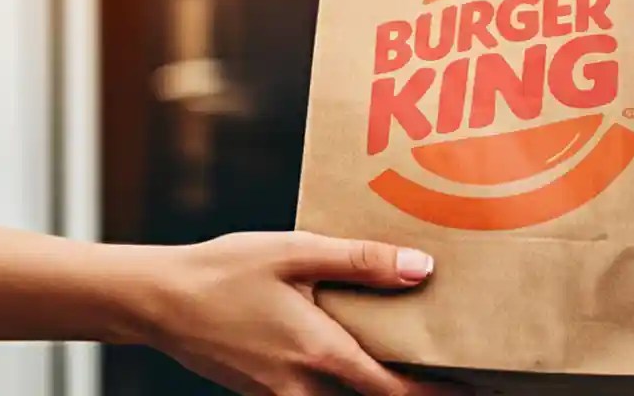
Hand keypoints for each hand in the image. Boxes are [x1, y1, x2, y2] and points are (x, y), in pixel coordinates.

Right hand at [136, 232, 462, 395]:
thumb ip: (360, 261)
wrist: (156, 301)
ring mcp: (282, 395)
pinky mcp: (266, 391)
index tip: (476, 388)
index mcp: (319, 354)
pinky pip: (319, 394)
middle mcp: (303, 387)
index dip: (438, 393)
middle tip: (457, 376)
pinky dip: (348, 382)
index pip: (394, 390)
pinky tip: (358, 351)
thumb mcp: (296, 252)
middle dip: (414, 393)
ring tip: (415, 363)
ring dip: (380, 388)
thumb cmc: (224, 271)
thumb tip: (421, 268)